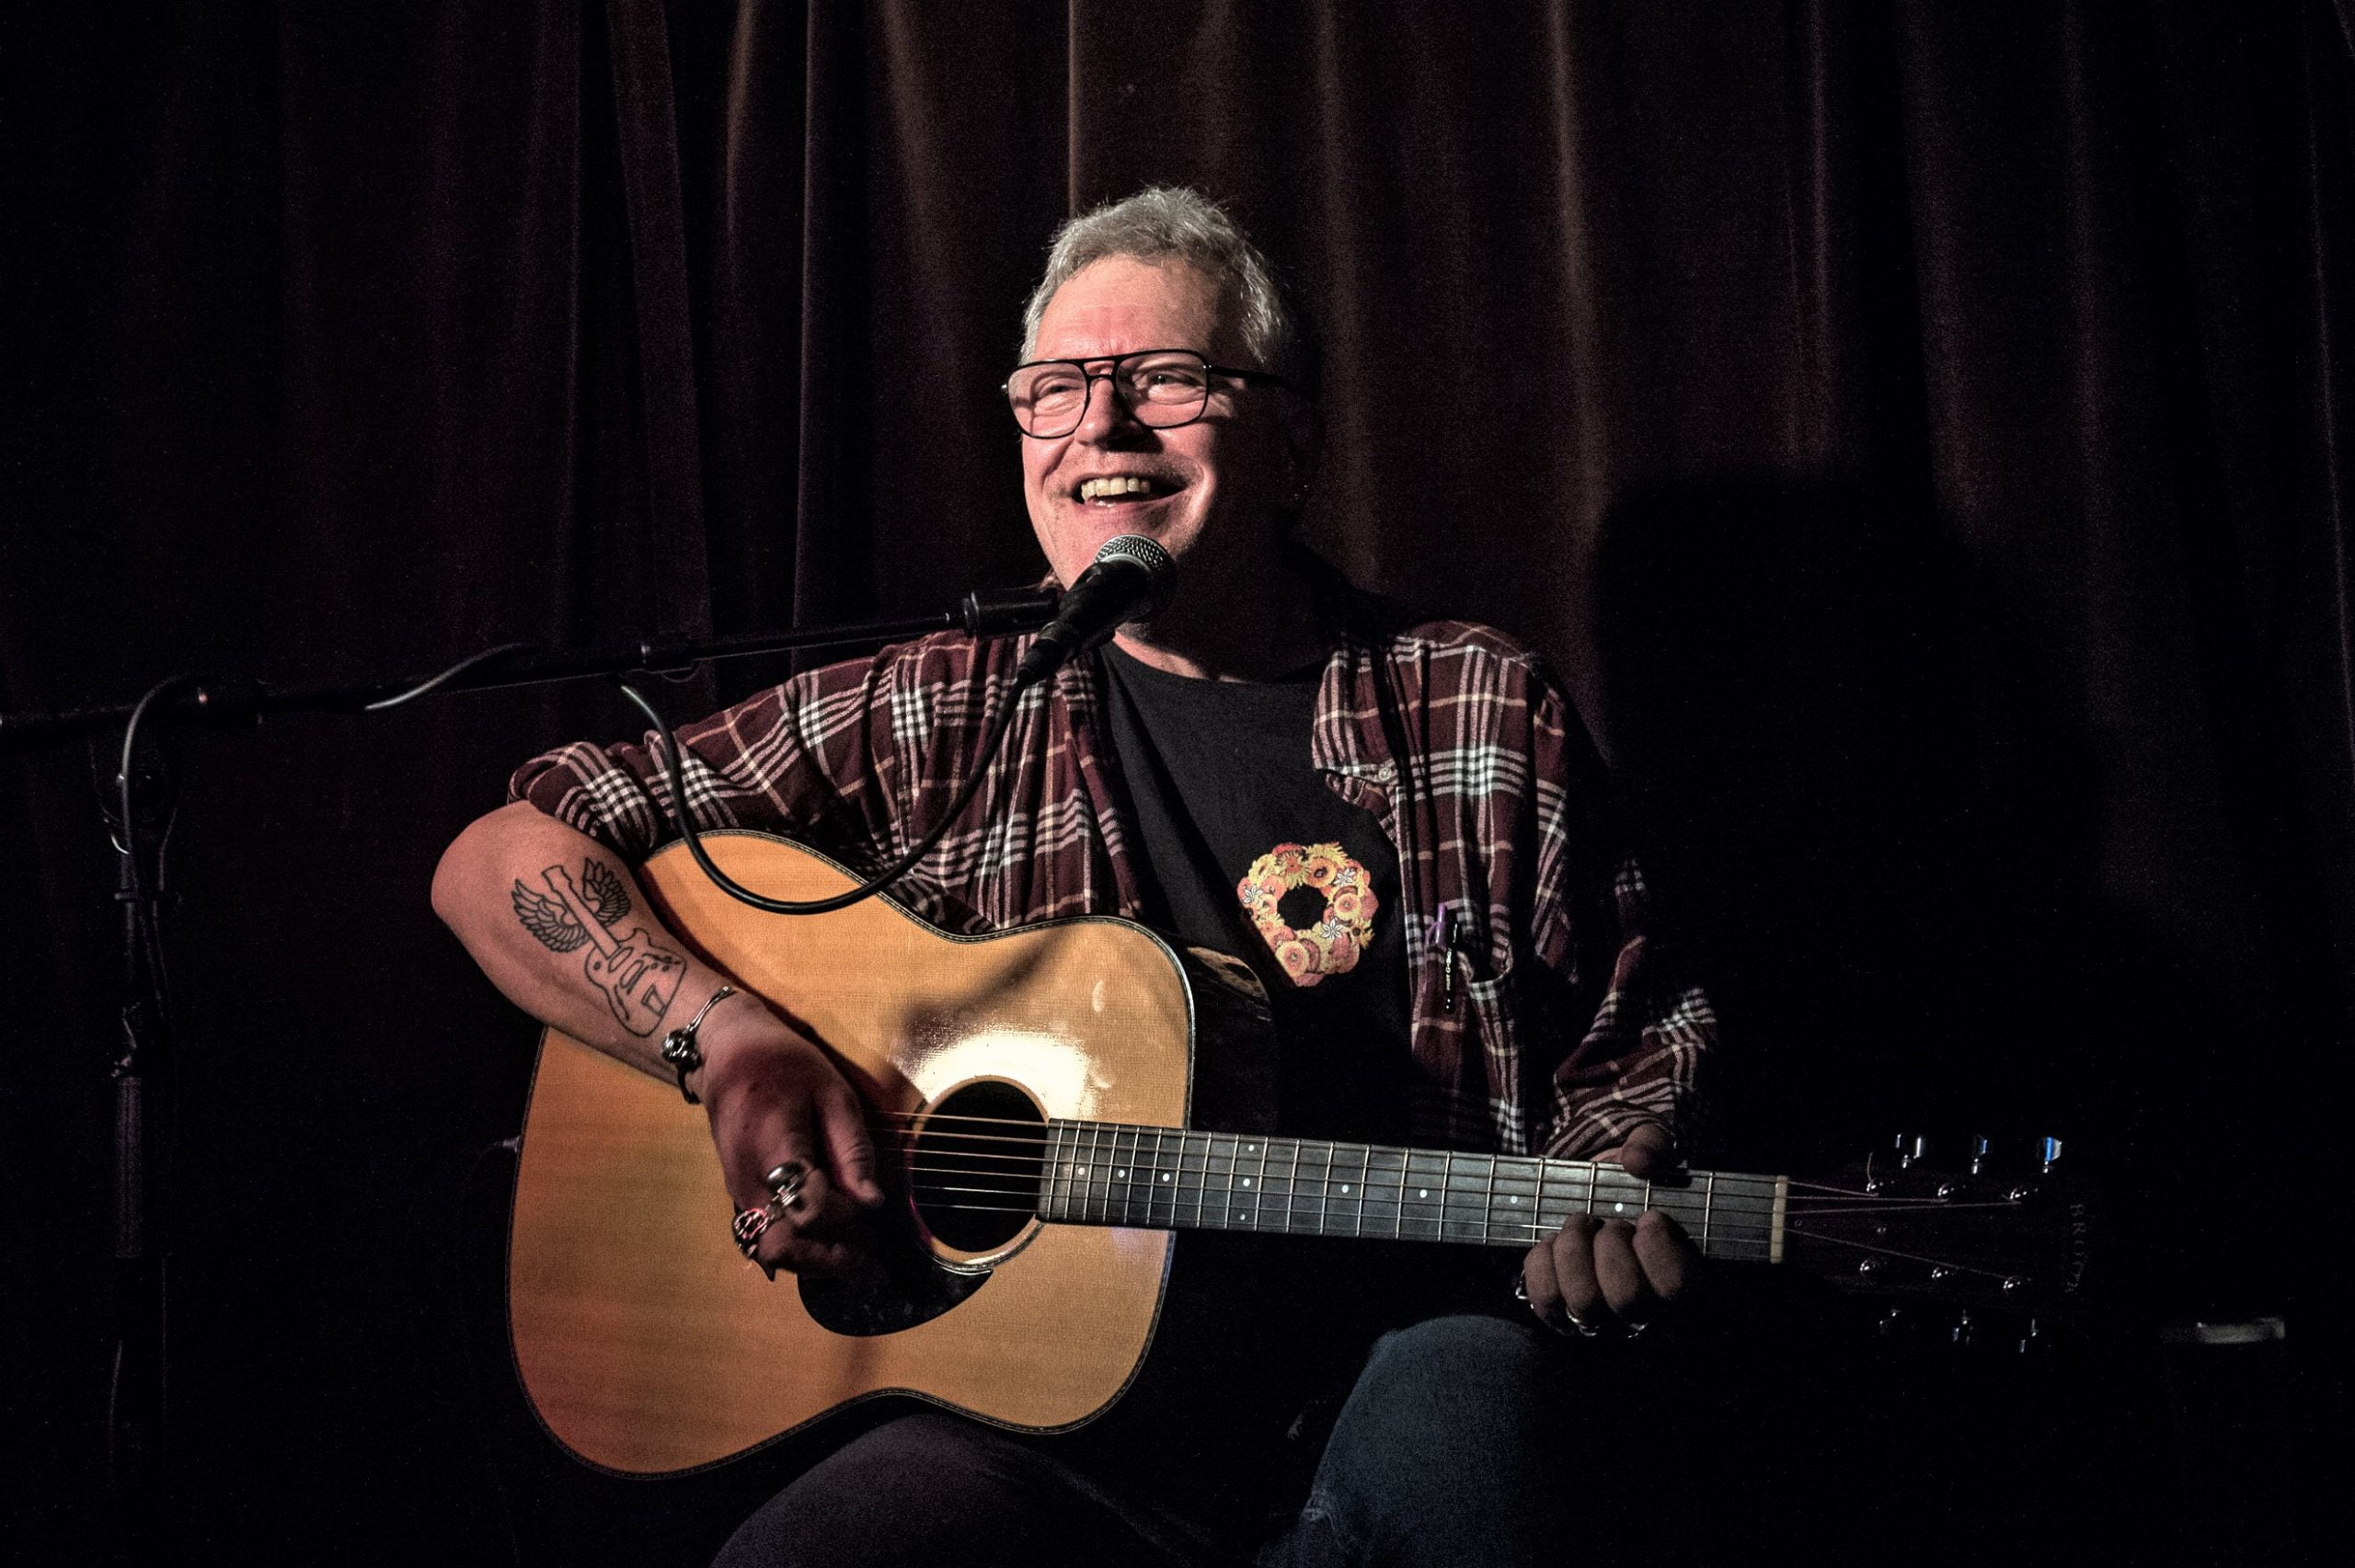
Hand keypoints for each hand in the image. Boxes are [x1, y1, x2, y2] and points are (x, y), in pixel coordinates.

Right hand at [693, 1003, 886, 1278]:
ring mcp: (738, 1193)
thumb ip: (852, 1149)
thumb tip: (873, 1202)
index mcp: (773, 1146)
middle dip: (830, 1263)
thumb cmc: (786, 1067)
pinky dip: (800, 1252)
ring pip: (770, 1250)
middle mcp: (747, 1180)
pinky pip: (765, 1238)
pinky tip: (834, 1248)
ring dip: (816, 1264)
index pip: (805, 1206)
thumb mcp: (833, 1093)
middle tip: (875, 1271)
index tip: (870, 1207)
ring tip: (861, 1265)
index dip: (842, 1216)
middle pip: (780, 1246)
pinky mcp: (739, 1198)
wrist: (728, 1058)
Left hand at [1519, 1123, 1697, 1335]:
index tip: (1648, 1216)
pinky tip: (1554, 1241)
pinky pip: (1547, 1299)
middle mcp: (1645, 1311)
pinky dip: (1543, 1263)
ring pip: (1584, 1303)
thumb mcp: (1648, 1148)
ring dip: (1575, 1250)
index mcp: (1682, 1276)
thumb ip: (1652, 1144)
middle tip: (1610, 1222)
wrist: (1589, 1194)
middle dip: (1611, 1246)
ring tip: (1581, 1223)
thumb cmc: (1628, 1179)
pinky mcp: (1562, 1314)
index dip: (1658, 1247)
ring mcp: (1603, 1318)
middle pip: (1627, 1299)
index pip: (1678, 1286)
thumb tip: (1637, 1160)